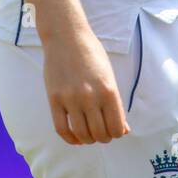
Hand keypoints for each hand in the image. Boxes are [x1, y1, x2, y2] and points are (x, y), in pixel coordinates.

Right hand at [42, 26, 130, 144]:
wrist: (67, 37)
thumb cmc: (92, 55)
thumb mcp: (109, 76)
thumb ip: (116, 104)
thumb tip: (123, 129)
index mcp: (109, 90)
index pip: (117, 127)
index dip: (117, 133)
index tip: (114, 130)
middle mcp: (91, 97)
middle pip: (100, 134)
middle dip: (103, 137)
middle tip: (102, 132)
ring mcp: (71, 99)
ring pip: (82, 134)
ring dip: (88, 140)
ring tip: (90, 135)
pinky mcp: (54, 99)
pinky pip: (62, 129)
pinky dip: (70, 138)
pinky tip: (75, 137)